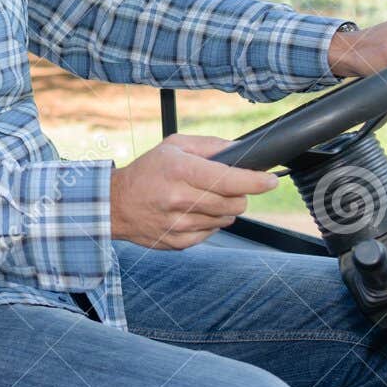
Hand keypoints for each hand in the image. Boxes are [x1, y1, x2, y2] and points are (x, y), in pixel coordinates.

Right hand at [110, 134, 281, 250]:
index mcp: (180, 171)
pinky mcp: (179, 242)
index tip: (270, 180)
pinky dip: (209, 222)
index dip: (256, 181)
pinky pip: (212, 232)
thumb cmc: (146, 172)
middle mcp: (180, 199)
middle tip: (226, 186)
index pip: (230, 180)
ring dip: (223, 208)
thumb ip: (210, 145)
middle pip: (235, 202)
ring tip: (202, 198)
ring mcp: (179, 224)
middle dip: (240, 194)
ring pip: (227, 219)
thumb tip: (241, 150)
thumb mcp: (174, 146)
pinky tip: (192, 212)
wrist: (116, 204)